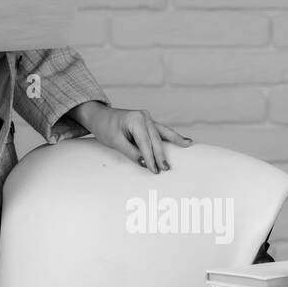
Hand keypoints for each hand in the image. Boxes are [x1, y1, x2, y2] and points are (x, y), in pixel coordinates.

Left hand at [75, 103, 190, 173]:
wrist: (99, 116)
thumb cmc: (104, 127)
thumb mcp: (114, 141)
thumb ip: (131, 152)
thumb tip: (145, 163)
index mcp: (135, 119)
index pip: (145, 143)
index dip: (150, 158)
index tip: (155, 170)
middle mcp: (144, 117)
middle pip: (155, 139)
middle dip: (161, 155)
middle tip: (166, 169)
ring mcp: (147, 118)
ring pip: (162, 133)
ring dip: (174, 141)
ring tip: (188, 145)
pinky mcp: (148, 122)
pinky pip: (161, 131)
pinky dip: (171, 136)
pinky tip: (184, 140)